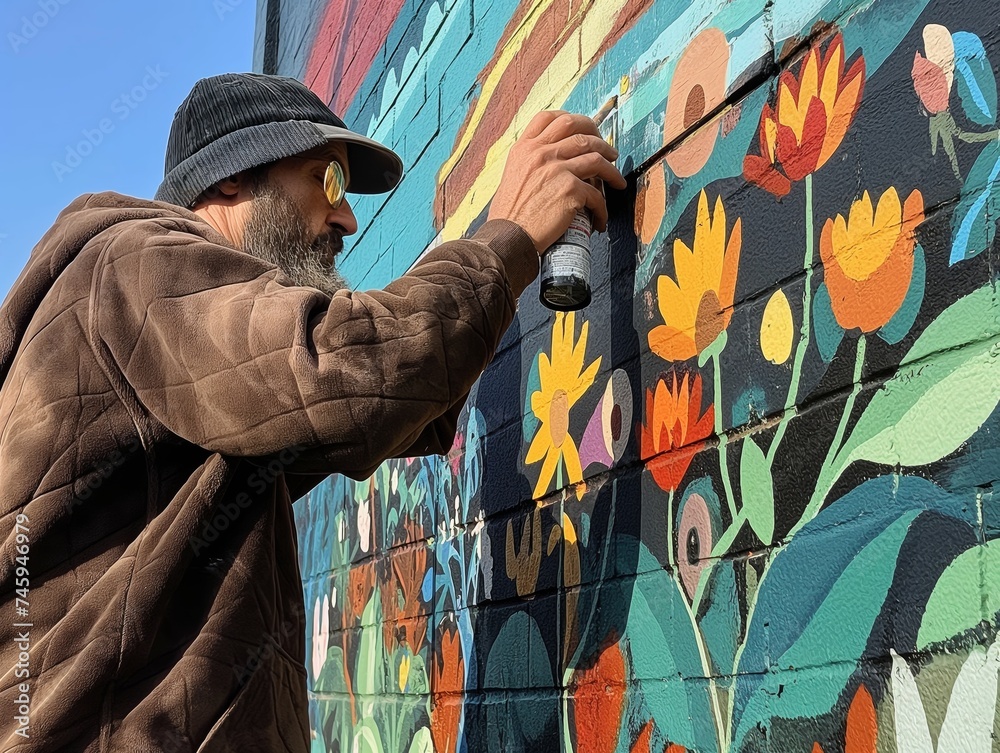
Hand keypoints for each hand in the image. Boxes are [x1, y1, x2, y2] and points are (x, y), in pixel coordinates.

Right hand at [487, 110, 626, 252]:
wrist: (508, 237)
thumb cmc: (509, 215)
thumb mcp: (512, 176)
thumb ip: (531, 162)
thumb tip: (556, 161)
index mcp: (525, 148)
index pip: (550, 118)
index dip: (573, 119)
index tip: (585, 128)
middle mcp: (540, 153)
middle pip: (578, 129)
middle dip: (599, 137)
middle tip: (609, 151)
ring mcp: (557, 169)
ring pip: (596, 157)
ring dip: (611, 169)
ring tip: (616, 179)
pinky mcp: (570, 189)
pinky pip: (596, 194)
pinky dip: (602, 207)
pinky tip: (600, 216)